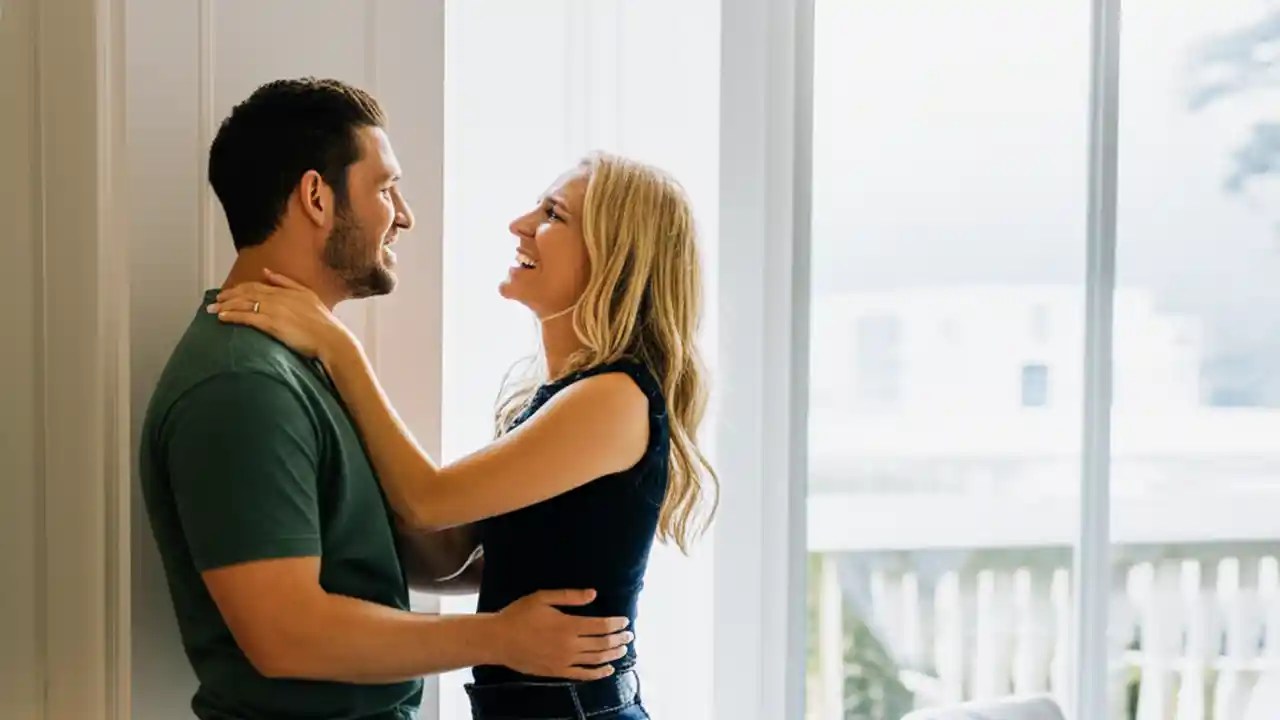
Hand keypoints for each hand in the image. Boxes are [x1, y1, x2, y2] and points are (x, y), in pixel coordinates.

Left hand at [208, 269, 353, 361]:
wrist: (330, 338)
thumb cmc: (323, 321)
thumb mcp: (307, 295)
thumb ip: (287, 282)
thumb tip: (268, 272)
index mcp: (286, 290)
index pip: (256, 286)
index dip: (239, 288)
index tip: (227, 292)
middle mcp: (277, 297)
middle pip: (246, 293)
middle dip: (228, 296)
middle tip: (214, 300)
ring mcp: (274, 310)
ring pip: (244, 303)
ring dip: (225, 306)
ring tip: (212, 310)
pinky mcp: (272, 324)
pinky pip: (247, 317)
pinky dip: (232, 316)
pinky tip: (222, 317)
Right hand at [493, 589, 631, 680]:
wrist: (499, 640)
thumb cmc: (519, 615)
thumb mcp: (542, 597)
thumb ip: (570, 596)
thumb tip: (594, 594)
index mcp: (568, 625)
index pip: (601, 626)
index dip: (616, 623)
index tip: (625, 620)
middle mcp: (570, 645)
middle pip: (603, 643)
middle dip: (619, 638)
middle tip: (629, 635)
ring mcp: (564, 661)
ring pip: (597, 659)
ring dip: (613, 654)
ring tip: (623, 649)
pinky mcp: (557, 672)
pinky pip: (583, 675)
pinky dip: (599, 673)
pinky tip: (608, 670)